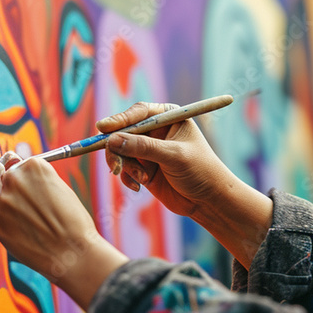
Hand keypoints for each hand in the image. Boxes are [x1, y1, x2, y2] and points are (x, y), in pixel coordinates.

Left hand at [0, 153, 127, 309]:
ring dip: (12, 208)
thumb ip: (38, 180)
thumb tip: (23, 178)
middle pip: (6, 179)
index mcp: (33, 166)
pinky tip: (27, 233)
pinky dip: (10, 225)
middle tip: (33, 209)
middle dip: (16, 192)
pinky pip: (0, 219)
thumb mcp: (60, 189)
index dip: (27, 179)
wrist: (72, 254)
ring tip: (33, 223)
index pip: (19, 164)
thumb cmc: (73, 223)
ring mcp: (1, 202)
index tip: (33, 189)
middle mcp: (13, 179)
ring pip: (1, 200)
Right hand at [98, 102, 236, 217]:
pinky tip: (139, 186)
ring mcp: (148, 150)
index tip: (103, 128)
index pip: (139, 112)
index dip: (120, 120)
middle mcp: (155, 130)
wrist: (208, 200)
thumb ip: (144, 147)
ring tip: (141, 179)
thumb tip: (113, 140)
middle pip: (123, 132)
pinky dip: (127, 177)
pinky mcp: (143, 168)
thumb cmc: (200, 171)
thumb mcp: (173, 156)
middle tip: (115, 166)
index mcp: (168, 116)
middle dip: (117, 149)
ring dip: (126, 166)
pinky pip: (124, 168)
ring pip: (120, 151)